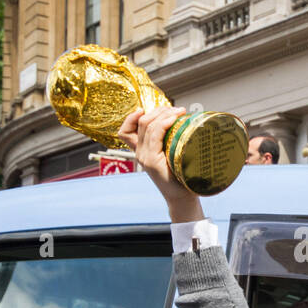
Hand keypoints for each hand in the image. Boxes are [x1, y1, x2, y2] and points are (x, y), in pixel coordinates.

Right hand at [116, 105, 201, 221]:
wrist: (182, 197)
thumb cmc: (181, 175)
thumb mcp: (171, 153)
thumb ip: (168, 141)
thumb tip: (179, 117)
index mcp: (141, 151)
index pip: (126, 130)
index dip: (132, 116)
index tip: (148, 109)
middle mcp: (139, 153)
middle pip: (140, 121)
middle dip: (158, 110)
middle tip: (176, 109)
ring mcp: (144, 156)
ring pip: (147, 124)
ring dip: (164, 113)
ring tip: (180, 112)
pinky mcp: (152, 161)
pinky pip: (155, 134)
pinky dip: (165, 123)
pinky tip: (175, 120)